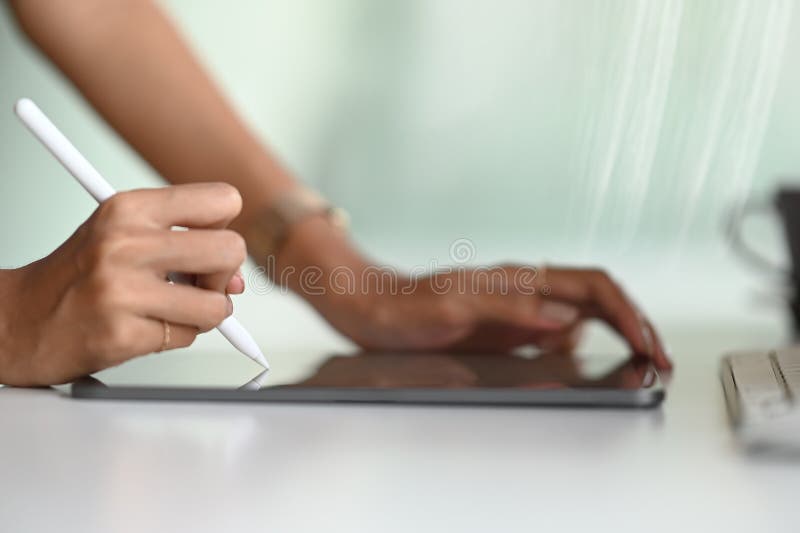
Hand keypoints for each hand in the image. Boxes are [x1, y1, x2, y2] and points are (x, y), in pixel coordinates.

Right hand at [0, 183, 246, 385]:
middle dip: (224, 274)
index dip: (224, 225)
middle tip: (199, 283)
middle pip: (231, 249)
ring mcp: (123, 291)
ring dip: (204, 313)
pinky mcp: (122, 334)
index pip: (222, 199)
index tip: (207, 241)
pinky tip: (145, 326)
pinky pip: (187, 336)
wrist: (18, 321)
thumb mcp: (124, 235)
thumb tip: (238, 278)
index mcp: (128, 208)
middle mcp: (125, 243)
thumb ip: (185, 242)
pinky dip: (176, 336)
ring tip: (171, 308)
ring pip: (217, 305)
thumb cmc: (81, 275)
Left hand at [319, 265, 670, 370]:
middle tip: (658, 357)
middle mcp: (524, 291)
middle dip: (635, 324)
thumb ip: (509, 307)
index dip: (627, 313)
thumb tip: (564, 316)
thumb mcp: (453, 305)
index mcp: (519, 279)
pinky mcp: (505, 329)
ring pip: (582, 314)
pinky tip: (587, 361)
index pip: (591, 286)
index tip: (648, 342)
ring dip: (615, 333)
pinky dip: (583, 346)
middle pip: (597, 299)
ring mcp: (517, 310)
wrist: (369, 309)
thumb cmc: (403, 306)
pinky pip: (555, 334)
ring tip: (638, 359)